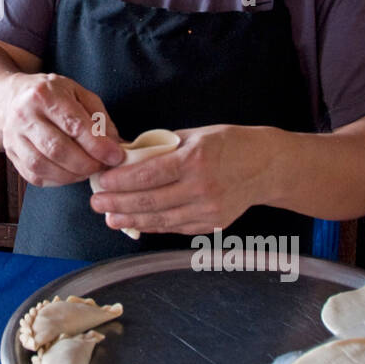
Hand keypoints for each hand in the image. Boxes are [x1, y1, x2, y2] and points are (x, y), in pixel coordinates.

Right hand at [2, 73, 125, 187]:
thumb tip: (116, 145)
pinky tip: (70, 174)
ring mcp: (13, 137)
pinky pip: (35, 176)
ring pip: (43, 166)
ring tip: (87, 171)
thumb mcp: (79, 94)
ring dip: (72, 175)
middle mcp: (24, 115)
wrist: (13, 98)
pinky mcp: (11, 155)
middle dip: (86, 164)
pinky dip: (57, 180)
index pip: (74, 124)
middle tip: (103, 167)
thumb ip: (99, 118)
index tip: (116, 156)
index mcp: (44, 94)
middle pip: (56, 149)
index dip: (97, 145)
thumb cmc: (53, 96)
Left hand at [88, 124, 273, 235]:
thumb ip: (161, 147)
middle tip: (96, 204)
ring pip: (161, 220)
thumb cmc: (229, 144)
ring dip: (131, 220)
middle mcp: (202, 189)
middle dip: (118, 204)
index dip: (120, 182)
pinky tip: (136, 223)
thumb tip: (124, 154)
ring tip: (110, 218)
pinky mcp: (212, 225)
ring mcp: (208, 211)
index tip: (100, 182)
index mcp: (195, 160)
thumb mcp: (195, 135)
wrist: (267, 166)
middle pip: (150, 202)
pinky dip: (153, 226)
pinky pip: (175, 228)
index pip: (148, 175)